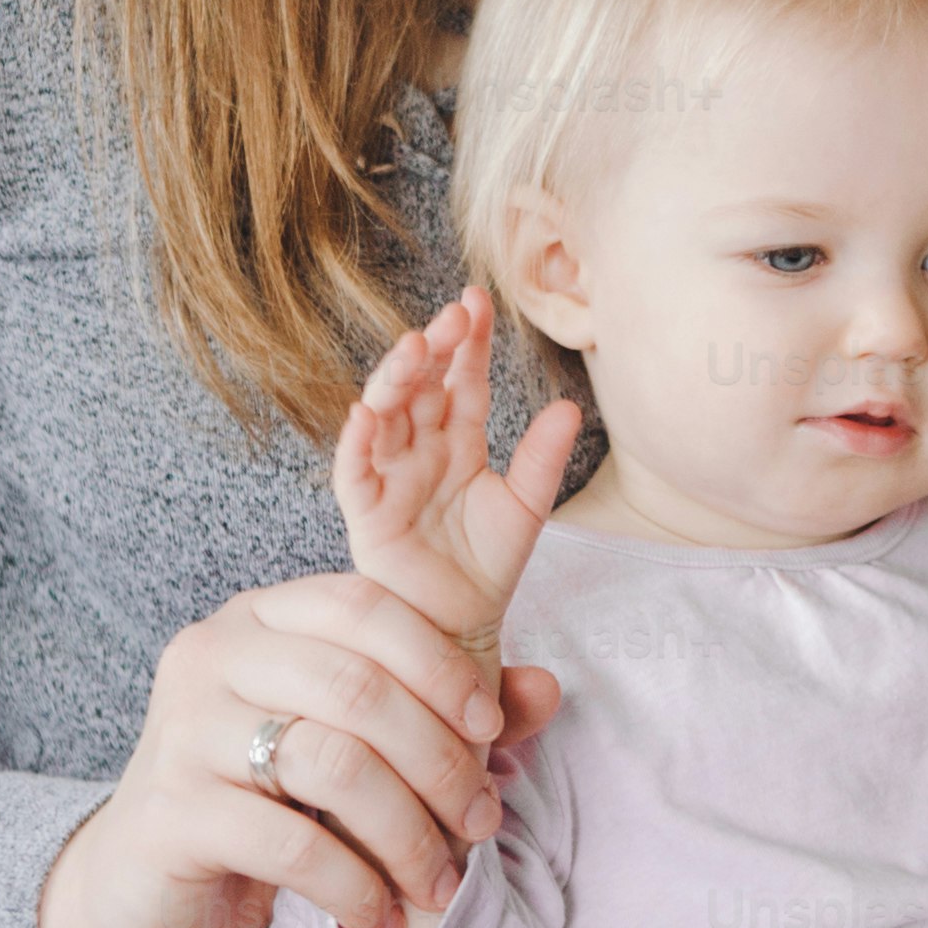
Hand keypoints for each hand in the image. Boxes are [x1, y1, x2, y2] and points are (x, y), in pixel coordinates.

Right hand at [35, 567, 566, 927]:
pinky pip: (292, 842)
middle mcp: (212, 656)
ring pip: (333, 763)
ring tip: (439, 881)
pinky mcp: (173, 813)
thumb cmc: (259, 800)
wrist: (141, 886)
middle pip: (359, 687)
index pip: (363, 605)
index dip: (439, 662)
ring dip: (408, 833)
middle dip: (440, 762)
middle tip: (479, 823)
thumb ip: (445, 713)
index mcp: (259, 618)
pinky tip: (382, 915)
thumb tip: (549, 690)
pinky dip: (355, 885)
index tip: (488, 726)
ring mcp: (184, 731)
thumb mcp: (351, 746)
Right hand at [335, 288, 580, 655]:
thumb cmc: (488, 565)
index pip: (462, 380)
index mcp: (459, 440)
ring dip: (394, 380)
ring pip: (385, 416)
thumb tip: (571, 406)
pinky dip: (357, 442)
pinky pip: (356, 472)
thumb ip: (543, 459)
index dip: (469, 343)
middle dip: (433, 350)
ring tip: (413, 349)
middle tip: (452, 319)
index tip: (478, 301)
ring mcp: (391, 477)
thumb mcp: (526, 507)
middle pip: (421, 387)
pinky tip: (366, 413)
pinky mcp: (367, 513)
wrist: (462, 626)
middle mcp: (420, 449)